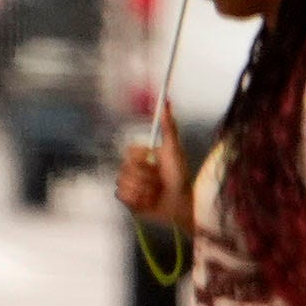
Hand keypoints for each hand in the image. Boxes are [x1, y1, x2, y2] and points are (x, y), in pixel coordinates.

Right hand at [116, 106, 191, 230]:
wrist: (182, 204)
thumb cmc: (181, 177)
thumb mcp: (174, 149)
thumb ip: (169, 126)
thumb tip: (167, 102)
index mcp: (143, 155)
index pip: (130, 151)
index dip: (141, 157)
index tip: (154, 160)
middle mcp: (134, 169)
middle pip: (125, 168)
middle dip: (146, 177)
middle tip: (159, 180)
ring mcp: (129, 184)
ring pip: (124, 183)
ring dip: (144, 189)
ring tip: (156, 192)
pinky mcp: (128, 200)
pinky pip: (123, 196)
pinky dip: (139, 200)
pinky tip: (150, 202)